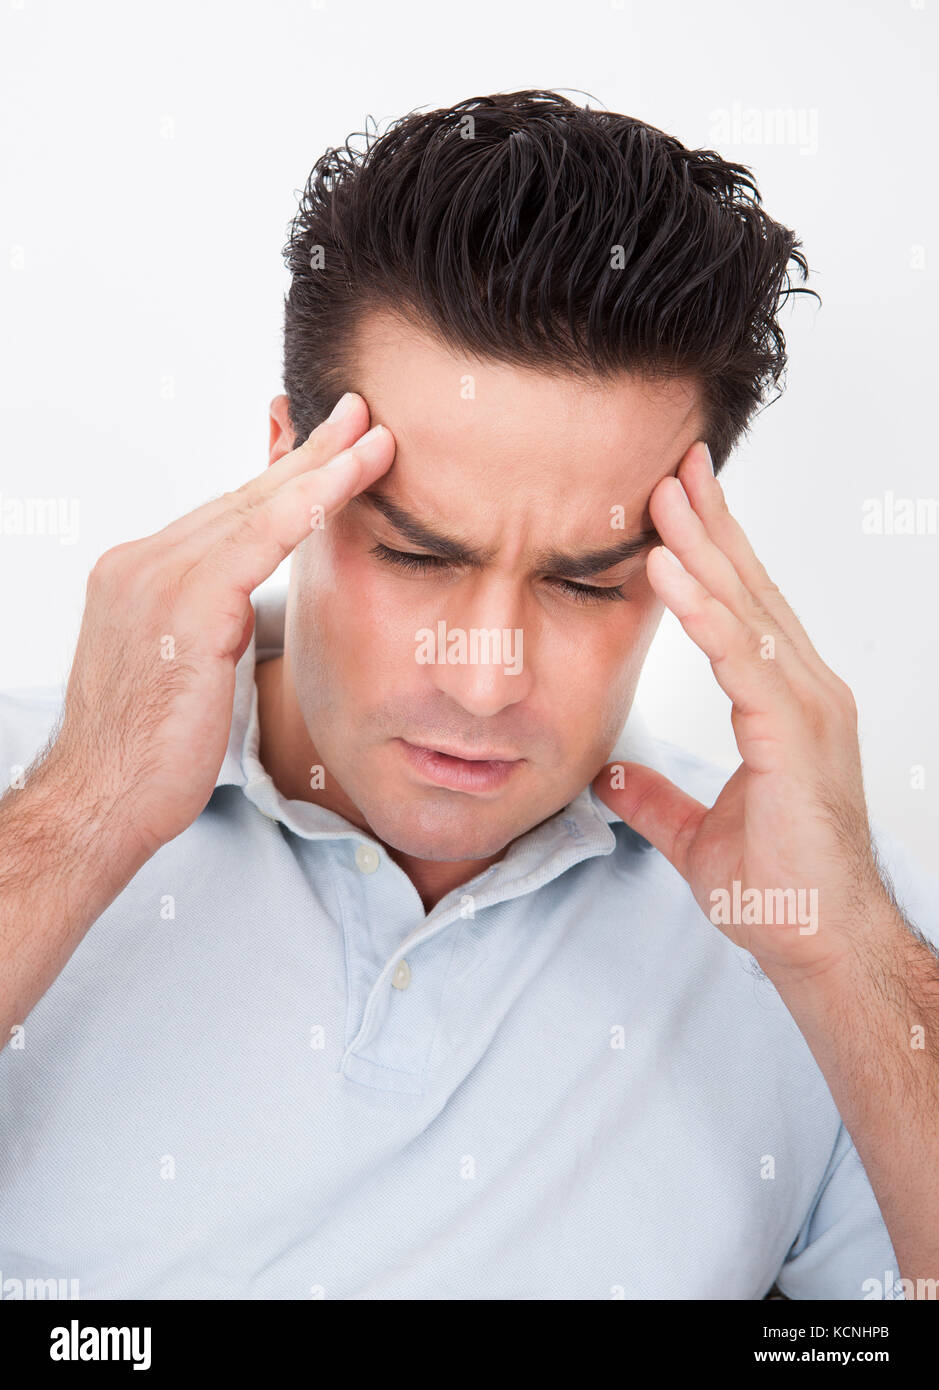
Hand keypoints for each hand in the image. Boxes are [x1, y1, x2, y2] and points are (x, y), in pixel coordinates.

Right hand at [51, 393, 393, 857]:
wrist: (101, 803)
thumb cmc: (150, 754)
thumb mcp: (186, 671)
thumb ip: (211, 624)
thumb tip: (245, 609)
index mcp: (140, 574)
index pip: (226, 515)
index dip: (283, 479)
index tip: (328, 448)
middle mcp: (141, 563)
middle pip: (242, 498)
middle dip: (308, 454)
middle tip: (362, 414)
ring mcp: (154, 579)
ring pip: (254, 508)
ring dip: (322, 469)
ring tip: (374, 437)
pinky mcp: (183, 608)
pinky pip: (256, 542)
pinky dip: (305, 506)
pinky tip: (346, 481)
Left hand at [592, 441, 891, 981]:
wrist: (816, 942)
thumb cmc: (776, 889)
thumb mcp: (695, 833)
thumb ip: (656, 797)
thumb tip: (612, 775)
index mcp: (786, 702)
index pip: (743, 610)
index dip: (709, 554)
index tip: (674, 505)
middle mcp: (805, 689)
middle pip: (749, 590)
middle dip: (708, 525)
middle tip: (672, 464)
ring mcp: (808, 705)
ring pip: (747, 609)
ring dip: (702, 548)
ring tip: (663, 494)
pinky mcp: (795, 732)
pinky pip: (742, 658)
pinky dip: (704, 611)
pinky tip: (668, 571)